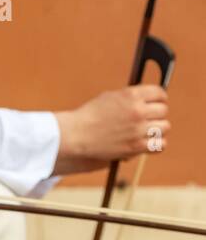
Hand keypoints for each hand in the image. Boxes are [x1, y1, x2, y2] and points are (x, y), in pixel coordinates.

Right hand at [55, 84, 169, 174]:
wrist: (75, 135)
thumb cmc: (90, 116)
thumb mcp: (110, 98)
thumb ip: (131, 97)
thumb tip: (149, 100)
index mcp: (132, 95)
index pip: (160, 93)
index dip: (159, 98)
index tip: (156, 103)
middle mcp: (137, 111)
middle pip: (163, 110)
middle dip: (156, 114)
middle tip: (147, 120)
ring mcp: (137, 130)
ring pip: (164, 127)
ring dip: (157, 129)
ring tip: (146, 132)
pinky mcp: (135, 146)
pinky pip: (160, 144)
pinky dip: (157, 144)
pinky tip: (149, 143)